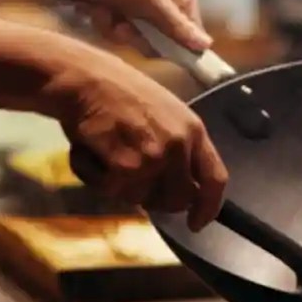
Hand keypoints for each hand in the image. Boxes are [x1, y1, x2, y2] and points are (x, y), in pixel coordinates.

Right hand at [52, 51, 227, 230]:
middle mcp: (179, 145)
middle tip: (129, 178)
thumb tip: (184, 191)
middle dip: (154, 200)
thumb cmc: (120, 95)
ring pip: (140, 199)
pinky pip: (112, 191)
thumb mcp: (166, 115)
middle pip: (178, 200)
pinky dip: (95, 177)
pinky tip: (90, 150)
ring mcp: (154, 156)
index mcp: (194, 131)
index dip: (209, 207)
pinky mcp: (126, 165)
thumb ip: (179, 149)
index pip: (216, 179)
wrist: (86, 78)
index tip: (197, 223)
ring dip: (118, 184)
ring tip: (105, 150)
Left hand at [80, 0, 211, 52]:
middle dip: (137, 36)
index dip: (176, 45)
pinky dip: (103, 24)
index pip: (192, 34)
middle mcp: (163, 4)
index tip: (159, 50)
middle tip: (123, 24)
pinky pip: (117, 34)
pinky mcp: (118, 14)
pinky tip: (94, 9)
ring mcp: (140, 11)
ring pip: (135, 40)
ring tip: (103, 10)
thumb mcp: (150, 2)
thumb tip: (207, 46)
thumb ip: (176, 25)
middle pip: (161, 43)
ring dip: (115, 30)